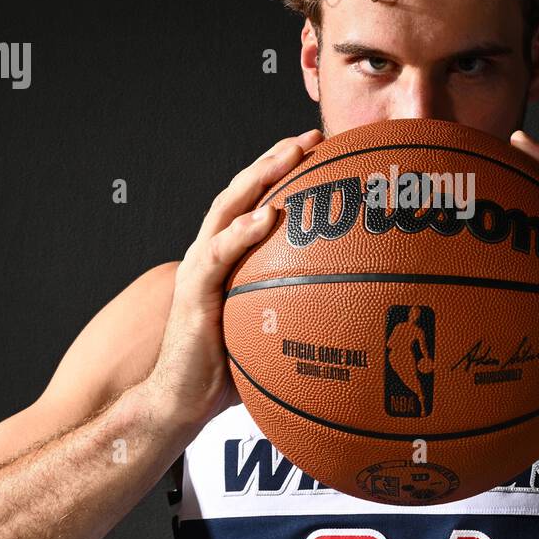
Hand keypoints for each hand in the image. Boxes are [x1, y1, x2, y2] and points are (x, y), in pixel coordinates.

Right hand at [148, 128, 323, 428]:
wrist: (179, 402)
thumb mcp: (272, 334)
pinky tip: (265, 217)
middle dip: (277, 159)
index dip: (286, 173)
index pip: (257, 202)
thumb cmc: (227, 373)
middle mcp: (211, 254)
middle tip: (314, 136)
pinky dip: (240, 233)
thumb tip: (359, 319)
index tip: (323, 150)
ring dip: (259, 178)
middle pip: (244, 192)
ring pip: (227, 209)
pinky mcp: (193, 294)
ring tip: (290, 154)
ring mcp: (199, 270)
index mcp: (229, 258)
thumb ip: (303, 316)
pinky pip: (217, 257)